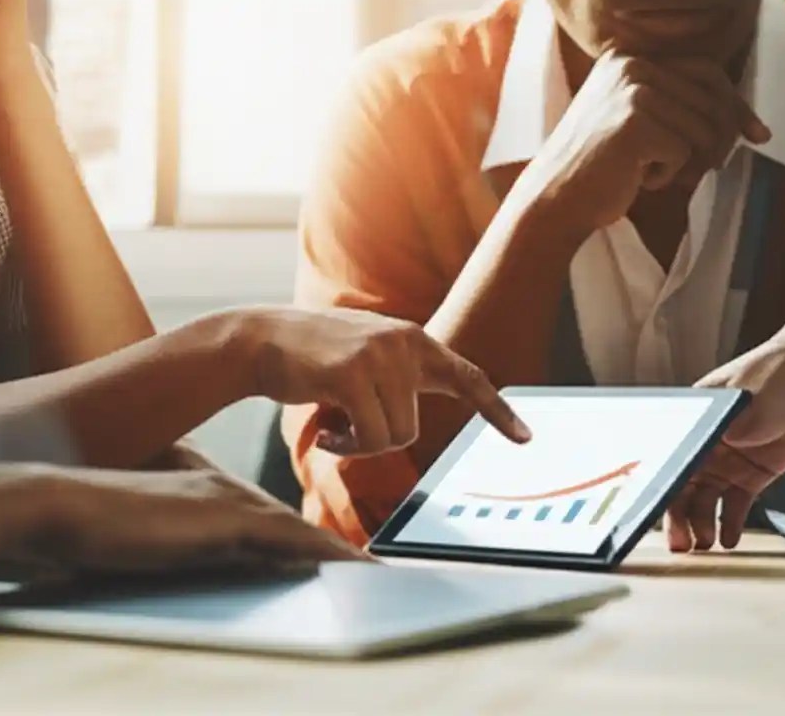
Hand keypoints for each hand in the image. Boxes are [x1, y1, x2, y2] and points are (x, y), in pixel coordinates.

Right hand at [13, 466, 367, 573]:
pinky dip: (329, 560)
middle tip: (390, 581)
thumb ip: (180, 544)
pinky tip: (359, 575)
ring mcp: (231, 507)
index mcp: (215, 501)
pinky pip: (292, 543)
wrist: (63, 505)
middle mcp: (231, 498)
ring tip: (387, 586)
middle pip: (301, 535)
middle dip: (344, 561)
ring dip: (346, 564)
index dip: (316, 552)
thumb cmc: (95, 528)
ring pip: (304, 538)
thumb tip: (195, 562)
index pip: (278, 530)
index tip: (353, 572)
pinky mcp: (226, 521)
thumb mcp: (149, 535)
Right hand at [235, 307, 531, 455]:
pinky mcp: (353, 375)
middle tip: (343, 428)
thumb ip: (395, 379)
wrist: (258, 340)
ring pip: (394, 437)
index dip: (496, 411)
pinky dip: (345, 446)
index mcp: (411, 339)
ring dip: (359, 444)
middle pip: (415, 427)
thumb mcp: (364, 359)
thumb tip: (406, 423)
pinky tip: (323, 430)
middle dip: (378, 440)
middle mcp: (403, 341)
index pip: (467, 376)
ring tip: (332, 422)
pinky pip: (369, 437)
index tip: (525, 437)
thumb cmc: (309, 358)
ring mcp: (379, 356)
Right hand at [532, 51, 771, 230]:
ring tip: (655, 175)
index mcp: (629, 57)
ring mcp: (631, 91)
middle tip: (705, 172)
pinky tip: (637, 179)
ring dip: (689, 162)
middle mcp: (630, 65)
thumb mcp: (641, 124)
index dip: (737, 105)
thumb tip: (756, 128)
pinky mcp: (634, 122)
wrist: (554, 200)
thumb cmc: (601, 169)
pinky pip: (683, 151)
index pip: (707, 71)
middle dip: (719, 142)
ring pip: (702, 128)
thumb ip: (684, 109)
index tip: (759, 135)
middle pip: (712, 99)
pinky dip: (667, 175)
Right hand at [666, 339, 784, 551]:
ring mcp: (726, 464)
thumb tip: (726, 440)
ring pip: (705, 501)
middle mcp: (704, 448)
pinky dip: (731, 523)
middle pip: (682, 489)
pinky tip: (729, 541)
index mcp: (692, 426)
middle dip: (677, 518)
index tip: (653, 512)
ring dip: (701, 524)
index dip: (659, 487)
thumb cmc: (772, 375)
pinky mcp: (751, 476)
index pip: (668, 461)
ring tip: (705, 545)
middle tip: (680, 545)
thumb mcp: (749, 397)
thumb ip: (737, 422)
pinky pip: (736, 506)